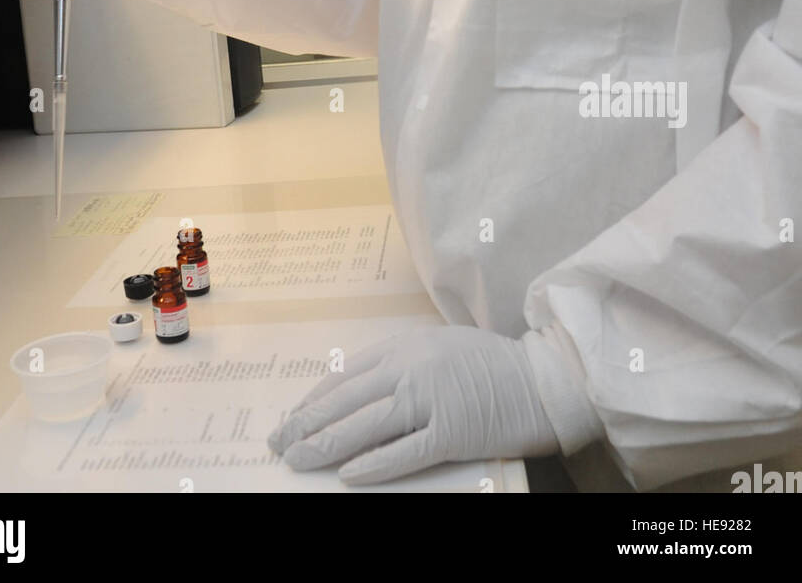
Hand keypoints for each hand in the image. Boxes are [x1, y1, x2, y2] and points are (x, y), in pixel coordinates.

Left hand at [267, 325, 560, 485]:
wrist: (542, 377)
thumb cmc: (491, 364)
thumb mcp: (438, 347)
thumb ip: (400, 363)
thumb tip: (357, 391)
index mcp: (405, 346)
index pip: (345, 376)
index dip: (313, 400)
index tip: (289, 418)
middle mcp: (412, 368)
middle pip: (346, 402)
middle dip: (306, 425)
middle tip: (278, 445)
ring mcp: (431, 400)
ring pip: (365, 427)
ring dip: (326, 445)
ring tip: (298, 461)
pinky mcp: (452, 432)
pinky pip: (404, 452)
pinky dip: (374, 464)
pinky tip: (348, 475)